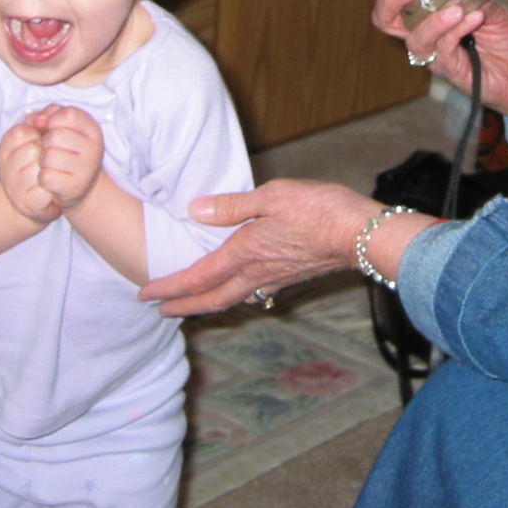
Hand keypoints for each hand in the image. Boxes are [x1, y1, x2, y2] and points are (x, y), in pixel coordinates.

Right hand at [0, 121, 60, 223]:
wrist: (42, 198)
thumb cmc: (43, 161)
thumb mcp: (39, 135)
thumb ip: (41, 119)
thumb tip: (42, 119)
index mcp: (5, 149)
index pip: (20, 132)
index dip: (38, 135)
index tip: (42, 142)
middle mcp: (5, 169)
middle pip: (33, 150)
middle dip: (48, 152)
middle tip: (49, 160)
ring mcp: (14, 188)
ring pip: (41, 169)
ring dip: (53, 169)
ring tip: (52, 173)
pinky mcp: (27, 204)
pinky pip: (47, 188)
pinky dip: (55, 187)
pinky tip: (53, 188)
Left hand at [28, 104, 104, 210]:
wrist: (78, 183)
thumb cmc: (65, 148)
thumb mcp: (62, 125)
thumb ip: (48, 113)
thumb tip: (37, 121)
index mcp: (93, 129)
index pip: (67, 115)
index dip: (53, 119)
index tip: (52, 128)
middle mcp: (94, 149)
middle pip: (55, 137)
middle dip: (46, 142)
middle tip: (52, 148)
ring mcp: (86, 170)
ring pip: (48, 157)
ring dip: (43, 160)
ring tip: (51, 163)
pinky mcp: (75, 188)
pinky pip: (46, 177)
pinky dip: (43, 177)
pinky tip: (51, 177)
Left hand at [138, 179, 388, 315]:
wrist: (362, 236)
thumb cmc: (320, 210)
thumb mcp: (272, 196)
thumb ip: (232, 205)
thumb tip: (196, 210)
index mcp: (244, 254)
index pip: (196, 278)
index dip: (168, 288)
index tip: (145, 295)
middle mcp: (256, 274)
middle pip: (211, 299)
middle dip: (182, 307)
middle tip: (160, 311)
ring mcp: (276, 279)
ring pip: (233, 299)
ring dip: (209, 304)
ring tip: (195, 303)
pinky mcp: (293, 278)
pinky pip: (255, 293)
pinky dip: (237, 295)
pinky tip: (242, 290)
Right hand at [372, 0, 507, 129]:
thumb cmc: (504, 38)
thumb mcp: (490, 5)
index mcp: (430, 15)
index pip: (397, 0)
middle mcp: (428, 35)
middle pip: (388, 22)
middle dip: (390, 2)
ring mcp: (437, 55)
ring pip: (416, 39)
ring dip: (434, 21)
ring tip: (457, 9)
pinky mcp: (452, 71)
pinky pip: (444, 51)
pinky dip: (456, 32)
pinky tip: (473, 19)